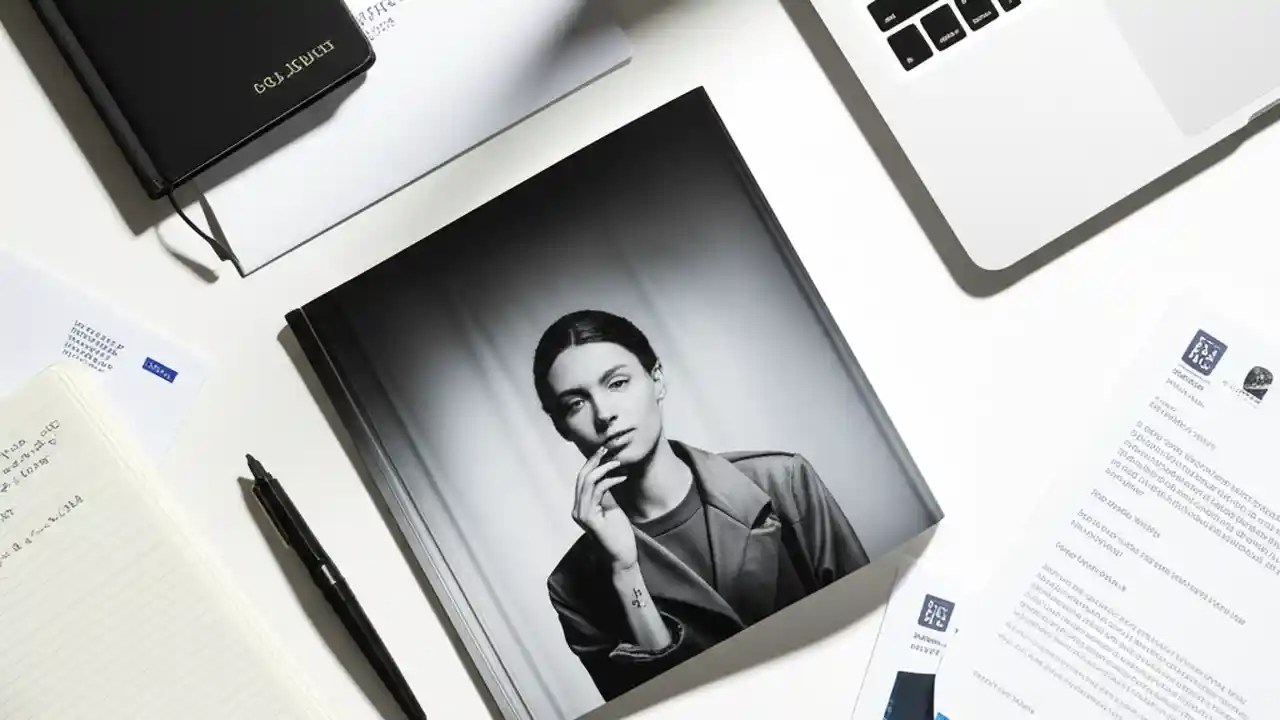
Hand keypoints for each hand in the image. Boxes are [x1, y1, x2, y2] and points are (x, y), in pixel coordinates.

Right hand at [573, 446, 635, 570]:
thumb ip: (605, 493)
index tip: (604, 451)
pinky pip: (598, 491)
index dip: (591, 463)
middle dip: (594, 460)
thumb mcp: (611, 508)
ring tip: (618, 462)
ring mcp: (581, 515)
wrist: (622, 556)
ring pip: (588, 482)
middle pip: (581, 477)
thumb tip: (607, 474)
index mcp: (580, 507)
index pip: (582, 479)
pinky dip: (610, 481)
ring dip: (604, 468)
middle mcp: (576, 510)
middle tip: (607, 448)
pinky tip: (622, 478)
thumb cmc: (619, 534)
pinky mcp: (589, 519)